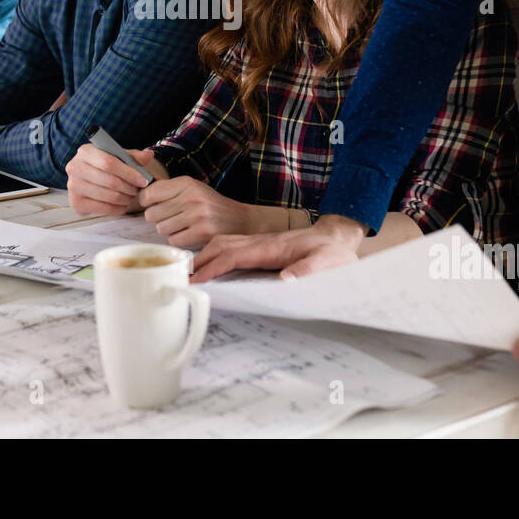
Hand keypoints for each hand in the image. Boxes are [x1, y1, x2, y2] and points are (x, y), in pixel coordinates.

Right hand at [65, 145, 163, 215]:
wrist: (89, 177)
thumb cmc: (106, 164)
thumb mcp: (119, 156)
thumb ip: (134, 156)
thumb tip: (148, 156)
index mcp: (85, 151)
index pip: (109, 163)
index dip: (129, 173)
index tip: (143, 180)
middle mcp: (74, 167)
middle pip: (110, 181)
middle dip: (129, 187)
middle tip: (138, 190)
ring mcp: (73, 186)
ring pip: (108, 196)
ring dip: (125, 198)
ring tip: (131, 196)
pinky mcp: (75, 203)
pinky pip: (103, 209)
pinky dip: (117, 208)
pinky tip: (123, 204)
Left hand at [138, 177, 277, 247]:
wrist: (240, 220)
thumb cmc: (211, 205)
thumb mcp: (193, 189)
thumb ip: (169, 190)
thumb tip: (140, 196)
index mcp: (187, 183)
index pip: (150, 193)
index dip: (146, 202)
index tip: (152, 205)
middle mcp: (192, 197)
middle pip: (152, 214)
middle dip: (157, 219)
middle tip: (170, 218)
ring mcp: (197, 215)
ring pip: (161, 228)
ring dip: (168, 230)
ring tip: (182, 225)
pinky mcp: (202, 232)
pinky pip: (174, 240)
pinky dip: (178, 240)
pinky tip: (188, 234)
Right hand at [191, 214, 366, 282]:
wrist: (336, 237)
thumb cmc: (331, 252)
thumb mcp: (326, 262)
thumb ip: (307, 270)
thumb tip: (284, 281)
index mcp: (271, 247)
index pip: (234, 254)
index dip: (213, 266)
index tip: (196, 279)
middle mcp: (260, 242)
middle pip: (221, 245)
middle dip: (200, 260)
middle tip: (182, 279)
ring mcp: (259, 242)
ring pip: (223, 242)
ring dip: (204, 255)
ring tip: (189, 274)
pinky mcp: (261, 246)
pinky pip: (231, 246)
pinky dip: (214, 253)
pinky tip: (209, 265)